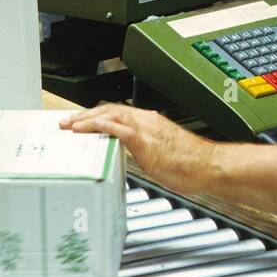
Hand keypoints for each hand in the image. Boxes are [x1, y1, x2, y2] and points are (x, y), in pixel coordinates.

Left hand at [60, 103, 216, 194]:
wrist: (210, 166)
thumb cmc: (192, 164)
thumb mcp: (162, 154)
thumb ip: (144, 151)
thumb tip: (132, 157)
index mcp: (150, 122)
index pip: (117, 113)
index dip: (96, 116)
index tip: (81, 121)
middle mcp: (147, 120)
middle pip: (109, 110)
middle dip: (85, 115)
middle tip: (66, 122)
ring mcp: (146, 128)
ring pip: (110, 115)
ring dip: (86, 119)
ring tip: (69, 125)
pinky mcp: (146, 141)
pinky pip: (117, 128)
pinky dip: (99, 126)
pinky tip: (86, 130)